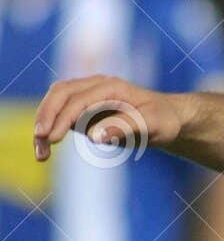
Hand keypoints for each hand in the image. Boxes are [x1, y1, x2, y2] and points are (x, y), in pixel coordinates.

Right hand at [33, 76, 187, 161]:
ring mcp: (87, 96)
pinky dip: (50, 130)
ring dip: (43, 124)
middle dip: (46, 115)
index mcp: (111, 86)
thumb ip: (124, 128)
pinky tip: (45, 151)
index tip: (52, 138)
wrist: (167, 118)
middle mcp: (96, 86)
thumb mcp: (152, 125)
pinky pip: (59, 114)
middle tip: (40, 141)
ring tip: (41, 154)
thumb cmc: (163, 120)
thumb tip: (94, 136)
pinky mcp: (83, 109)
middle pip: (60, 93)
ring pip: (55, 102)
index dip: (63, 117)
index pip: (79, 99)